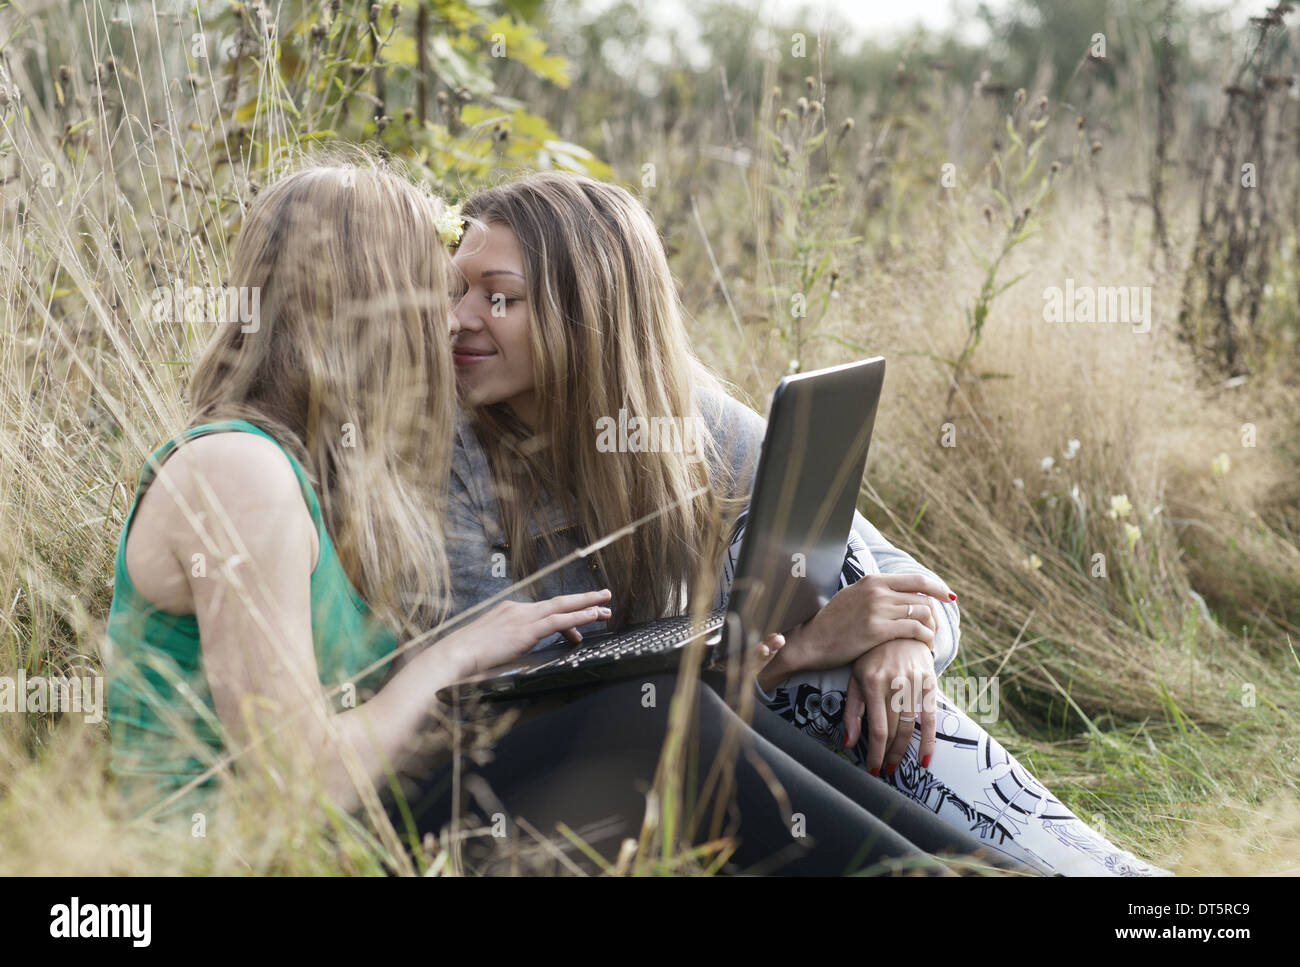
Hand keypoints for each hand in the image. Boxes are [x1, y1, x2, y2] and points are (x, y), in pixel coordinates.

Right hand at [442, 589, 612, 679]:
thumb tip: (514, 652)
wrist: (454, 655)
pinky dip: (578, 617)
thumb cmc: (466, 656)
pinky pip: (559, 621)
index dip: (564, 616)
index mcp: (509, 611)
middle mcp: (518, 609)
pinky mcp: (526, 630)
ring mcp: (522, 618)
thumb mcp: (489, 645)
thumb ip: (505, 644)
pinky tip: (593, 616)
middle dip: (583, 600)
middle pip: (557, 603)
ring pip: (562, 608)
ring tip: (606, 607)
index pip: (543, 611)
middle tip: (604, 597)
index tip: (578, 624)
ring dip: (587, 607)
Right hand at [756, 573, 951, 691]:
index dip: (937, 587)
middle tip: (937, 628)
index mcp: (873, 581)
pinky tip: (925, 646)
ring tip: (930, 639)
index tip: (949, 597)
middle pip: (923, 597)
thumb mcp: (852, 596)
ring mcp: (878, 610)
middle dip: (937, 613)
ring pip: (922, 613)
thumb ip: (874, 591)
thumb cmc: (830, 623)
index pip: (916, 580)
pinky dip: (926, 638)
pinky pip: (915, 630)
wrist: (810, 640)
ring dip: (932, 628)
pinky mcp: (877, 630)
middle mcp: (877, 591)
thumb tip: (894, 590)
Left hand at [842, 638, 937, 777]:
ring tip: (897, 764)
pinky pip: (932, 716)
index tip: (873, 769)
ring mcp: (914, 682)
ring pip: (911, 726)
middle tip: (886, 770)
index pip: (877, 728)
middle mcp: (895, 683)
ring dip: (905, 751)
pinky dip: (929, 740)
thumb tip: (849, 743)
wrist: (899, 627)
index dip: (876, 753)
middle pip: (895, 730)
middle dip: (890, 755)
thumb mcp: (856, 678)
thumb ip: (852, 711)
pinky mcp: (930, 682)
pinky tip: (924, 758)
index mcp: (872, 682)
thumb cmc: (872, 656)